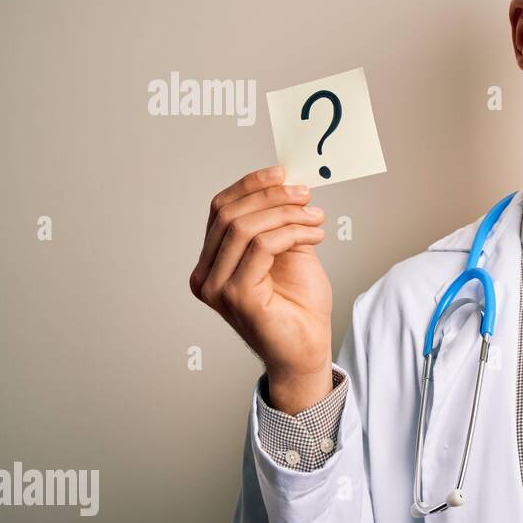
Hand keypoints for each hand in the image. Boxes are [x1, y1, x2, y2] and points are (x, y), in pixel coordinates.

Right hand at [190, 166, 332, 410]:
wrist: (308, 350)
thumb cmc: (298, 307)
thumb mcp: (288, 253)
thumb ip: (278, 223)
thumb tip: (285, 184)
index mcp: (211, 263)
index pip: (220, 209)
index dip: (250, 186)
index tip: (282, 173)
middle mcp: (206, 276)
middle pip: (229, 214)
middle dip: (272, 196)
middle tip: (306, 196)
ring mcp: (218, 288)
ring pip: (244, 228)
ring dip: (286, 214)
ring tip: (315, 218)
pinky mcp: (238, 297)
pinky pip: (262, 247)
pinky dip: (291, 233)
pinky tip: (314, 237)